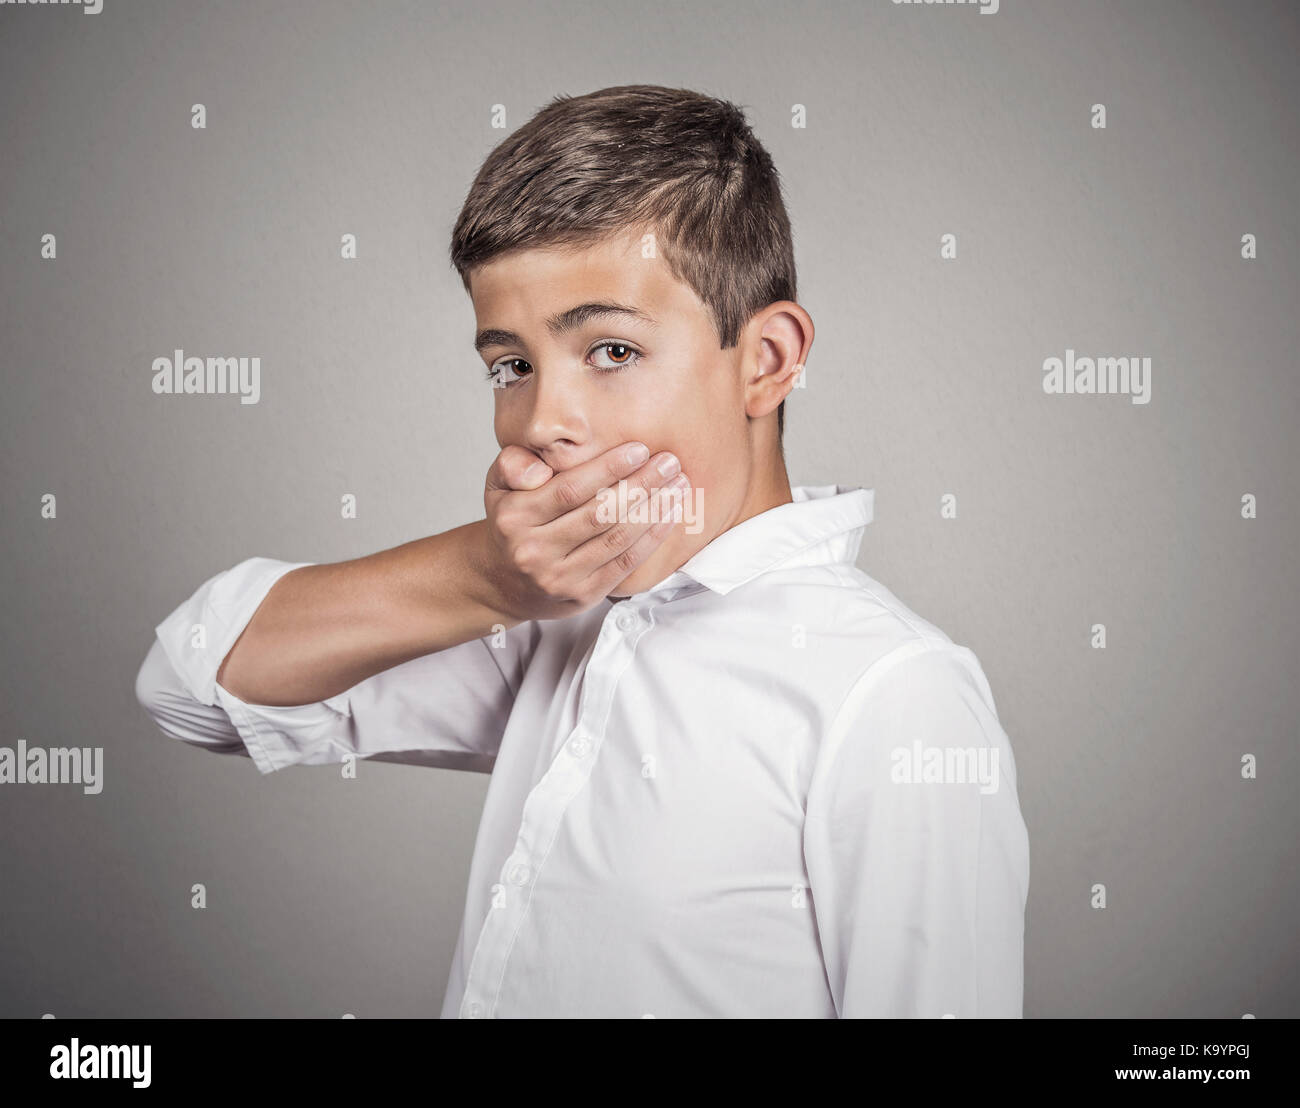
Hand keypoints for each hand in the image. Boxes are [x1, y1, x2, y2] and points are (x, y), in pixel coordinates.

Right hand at [479, 442, 689, 620]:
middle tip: (669, 463)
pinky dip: (651, 539)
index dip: (608, 469)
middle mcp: (534, 551)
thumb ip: (514, 464)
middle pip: (598, 515)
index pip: (569, 490)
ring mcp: (559, 577)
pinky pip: (623, 564)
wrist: (504, 581)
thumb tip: (541, 468)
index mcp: (514, 517)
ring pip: (615, 540)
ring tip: (677, 485)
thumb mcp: (498, 486)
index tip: (639, 449)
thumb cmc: (512, 523)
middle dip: (640, 486)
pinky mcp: (582, 596)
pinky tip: (669, 516)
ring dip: (652, 511)